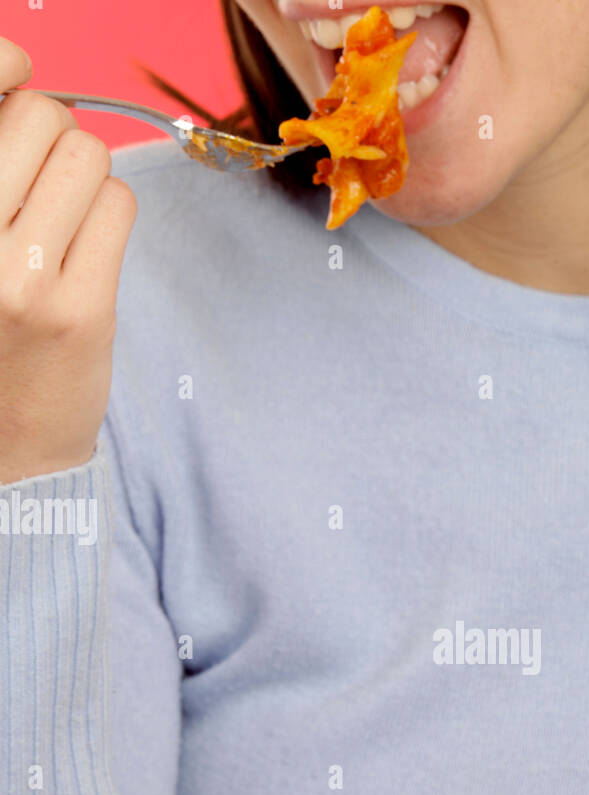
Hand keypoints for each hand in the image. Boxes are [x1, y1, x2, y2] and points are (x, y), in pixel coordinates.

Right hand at [0, 36, 136, 483]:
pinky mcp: (81, 308)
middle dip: (56, 138)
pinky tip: (90, 251)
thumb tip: (30, 98)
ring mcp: (22, 276)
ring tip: (67, 223)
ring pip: (89, 157)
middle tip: (47, 185)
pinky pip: (119, 206)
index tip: (21, 143)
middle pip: (42, 116)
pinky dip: (112, 215)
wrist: (7, 444)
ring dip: (89, 179)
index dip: (13, 106)